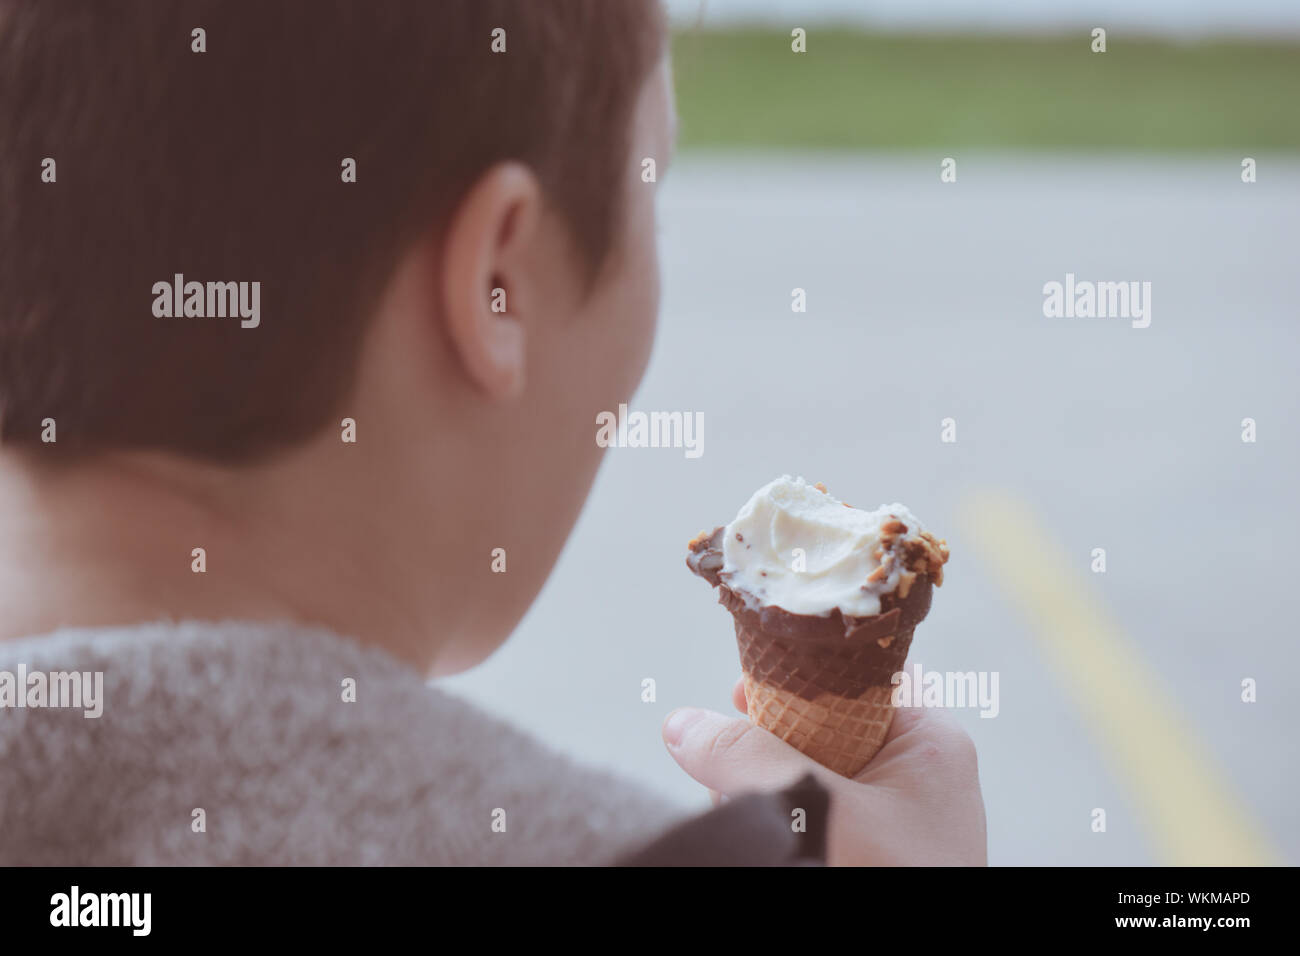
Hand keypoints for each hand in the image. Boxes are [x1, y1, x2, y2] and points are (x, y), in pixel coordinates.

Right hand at [661, 677, 986, 865]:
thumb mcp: (816, 806)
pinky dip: (780, 824)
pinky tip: (767, 840)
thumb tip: (682, 725)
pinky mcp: (866, 852)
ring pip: (808, 777)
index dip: (798, 676)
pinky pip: (810, 817)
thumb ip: (749, 756)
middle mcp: (913, 775)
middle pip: (823, 727)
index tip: (745, 692)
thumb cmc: (890, 877)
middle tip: (734, 766)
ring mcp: (891, 820)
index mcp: (928, 740)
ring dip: (767, 792)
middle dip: (768, 746)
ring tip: (745, 811)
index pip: (856, 677)